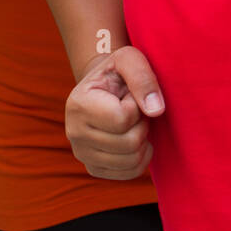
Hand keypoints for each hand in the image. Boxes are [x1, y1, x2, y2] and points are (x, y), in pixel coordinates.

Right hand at [65, 46, 163, 180]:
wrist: (104, 88)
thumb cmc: (118, 71)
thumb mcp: (129, 58)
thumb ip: (143, 78)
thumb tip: (155, 111)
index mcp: (78, 104)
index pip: (122, 119)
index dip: (136, 104)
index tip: (129, 93)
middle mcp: (74, 133)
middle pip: (129, 143)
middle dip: (142, 123)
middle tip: (135, 108)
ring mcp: (82, 154)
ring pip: (132, 160)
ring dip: (143, 138)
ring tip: (132, 121)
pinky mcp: (94, 168)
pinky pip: (130, 172)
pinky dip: (142, 156)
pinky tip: (134, 137)